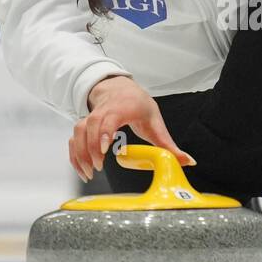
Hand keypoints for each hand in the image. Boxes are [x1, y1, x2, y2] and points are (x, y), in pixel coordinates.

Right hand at [69, 75, 196, 181]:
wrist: (118, 89)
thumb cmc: (137, 104)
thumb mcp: (155, 121)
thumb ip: (168, 144)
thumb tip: (187, 161)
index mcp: (123, 107)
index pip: (110, 117)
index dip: (105, 132)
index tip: (106, 149)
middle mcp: (104, 110)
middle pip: (90, 126)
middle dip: (92, 148)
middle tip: (98, 168)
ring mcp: (91, 116)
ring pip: (79, 132)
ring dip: (80, 153)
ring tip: (89, 173)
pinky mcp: (83, 125)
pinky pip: (74, 139)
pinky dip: (74, 154)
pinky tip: (81, 169)